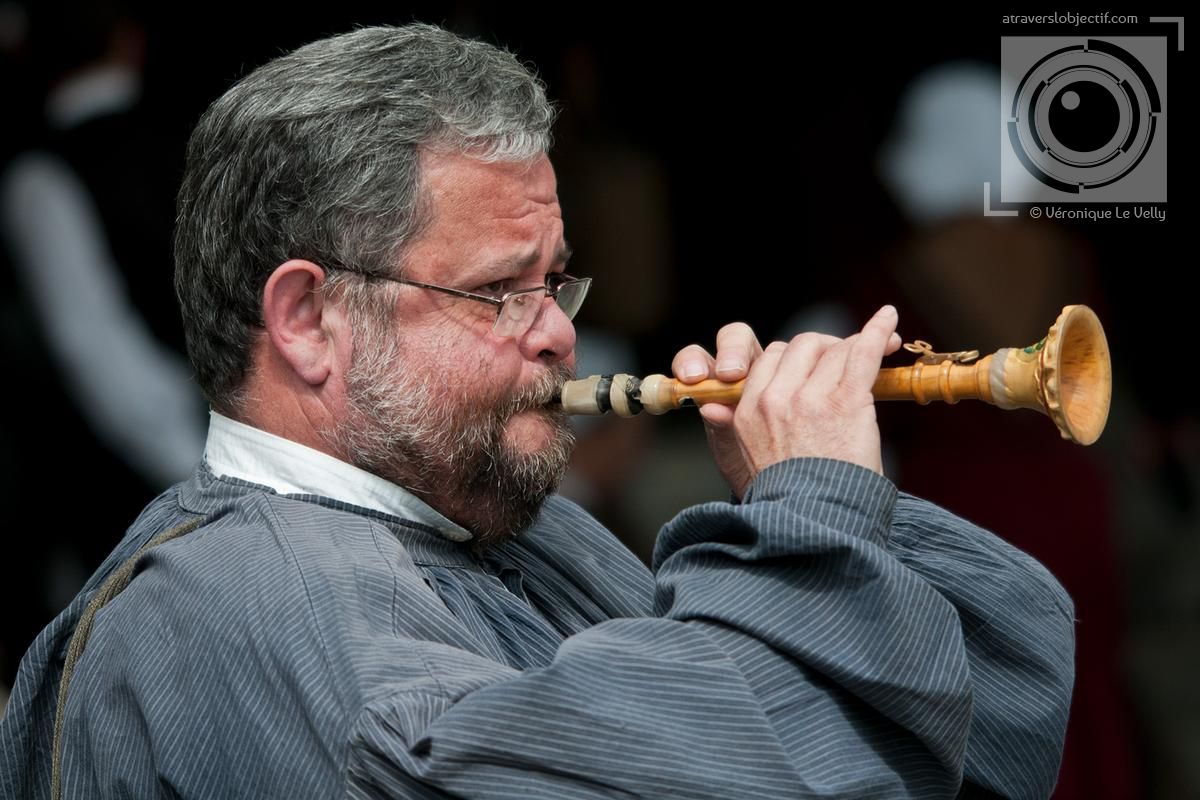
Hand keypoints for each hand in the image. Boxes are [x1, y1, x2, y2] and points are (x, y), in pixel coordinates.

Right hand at [672, 306, 902, 497]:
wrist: (814, 525)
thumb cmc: (787, 500)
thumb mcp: (744, 462)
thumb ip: (731, 427)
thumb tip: (708, 406)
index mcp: (747, 410)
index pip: (768, 358)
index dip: (793, 357)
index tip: (813, 364)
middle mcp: (773, 398)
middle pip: (799, 346)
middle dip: (822, 348)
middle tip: (844, 361)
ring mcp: (809, 397)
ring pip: (832, 348)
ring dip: (853, 346)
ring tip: (876, 347)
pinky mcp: (846, 401)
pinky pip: (862, 352)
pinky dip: (877, 331)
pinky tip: (888, 317)